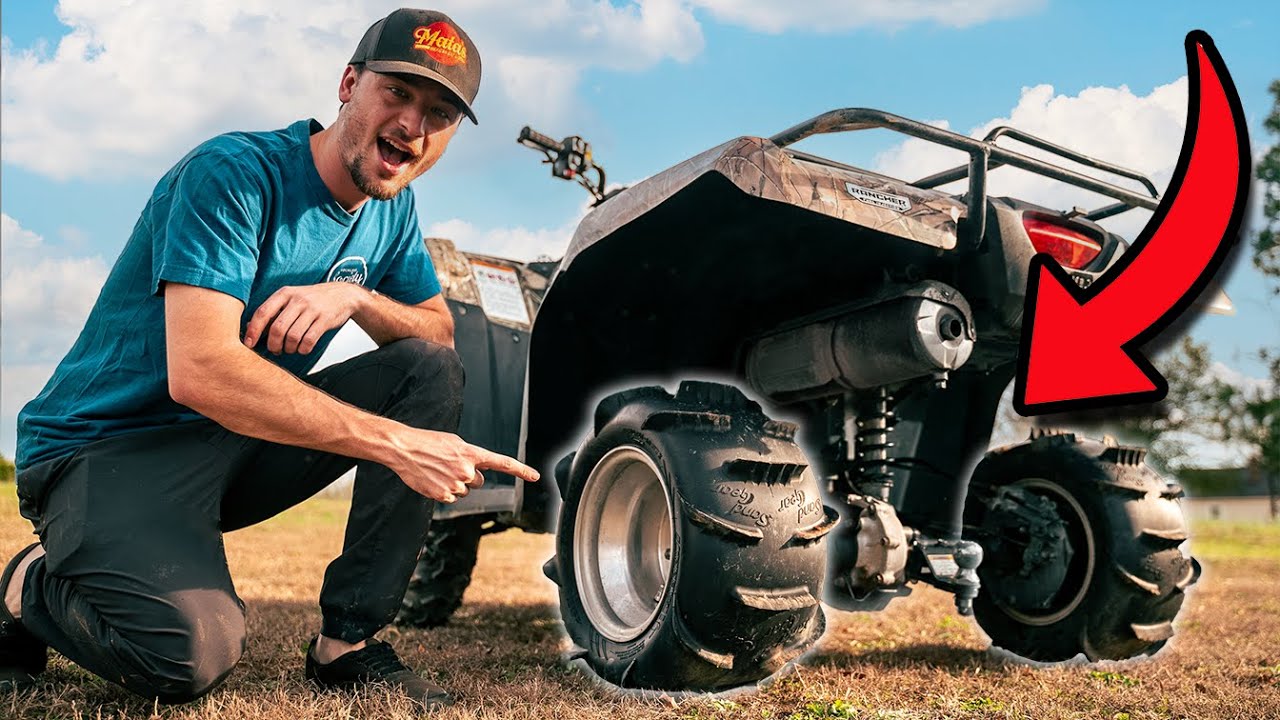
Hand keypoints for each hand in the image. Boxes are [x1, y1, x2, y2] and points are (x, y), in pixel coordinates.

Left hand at [243, 283, 365, 353]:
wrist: (343, 295)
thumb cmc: (313, 299)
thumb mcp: (291, 299)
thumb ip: (272, 312)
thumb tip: (249, 328)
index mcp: (285, 293)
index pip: (263, 312)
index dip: (253, 330)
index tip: (249, 344)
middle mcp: (297, 300)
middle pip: (277, 328)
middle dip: (273, 344)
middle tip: (275, 350)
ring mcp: (312, 309)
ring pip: (293, 336)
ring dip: (289, 348)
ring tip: (290, 349)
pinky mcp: (325, 320)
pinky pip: (309, 340)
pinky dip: (303, 349)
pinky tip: (302, 348)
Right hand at [390, 428, 539, 503]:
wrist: (404, 449)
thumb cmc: (427, 442)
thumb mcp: (453, 443)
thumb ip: (469, 455)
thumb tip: (476, 470)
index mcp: (471, 453)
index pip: (502, 463)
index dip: (521, 470)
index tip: (535, 476)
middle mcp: (467, 470)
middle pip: (478, 482)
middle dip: (468, 476)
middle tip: (449, 466)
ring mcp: (456, 484)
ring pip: (464, 491)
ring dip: (454, 484)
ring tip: (438, 471)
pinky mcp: (443, 495)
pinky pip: (452, 498)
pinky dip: (443, 492)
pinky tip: (432, 480)